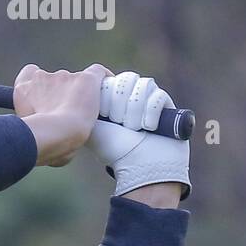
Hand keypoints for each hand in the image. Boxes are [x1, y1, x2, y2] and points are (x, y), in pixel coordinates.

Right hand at [14, 63, 112, 166]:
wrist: (57, 134)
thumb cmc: (41, 142)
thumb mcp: (29, 132)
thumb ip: (38, 128)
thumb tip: (55, 152)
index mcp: (23, 89)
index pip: (31, 73)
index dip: (40, 84)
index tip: (47, 97)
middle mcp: (42, 77)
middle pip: (55, 79)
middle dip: (62, 93)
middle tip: (69, 112)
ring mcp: (65, 76)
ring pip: (76, 80)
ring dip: (80, 92)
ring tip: (87, 112)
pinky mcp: (85, 78)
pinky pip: (97, 72)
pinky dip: (103, 78)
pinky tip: (107, 89)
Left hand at [85, 71, 190, 200]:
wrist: (141, 167)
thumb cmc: (114, 149)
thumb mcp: (92, 127)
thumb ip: (83, 107)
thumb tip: (76, 90)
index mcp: (113, 100)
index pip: (111, 78)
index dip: (107, 93)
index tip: (104, 114)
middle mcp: (133, 97)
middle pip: (128, 78)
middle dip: (120, 100)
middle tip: (118, 121)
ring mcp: (151, 101)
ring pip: (144, 84)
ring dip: (135, 107)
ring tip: (133, 127)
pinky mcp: (169, 107)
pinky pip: (160, 95)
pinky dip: (151, 111)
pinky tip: (149, 128)